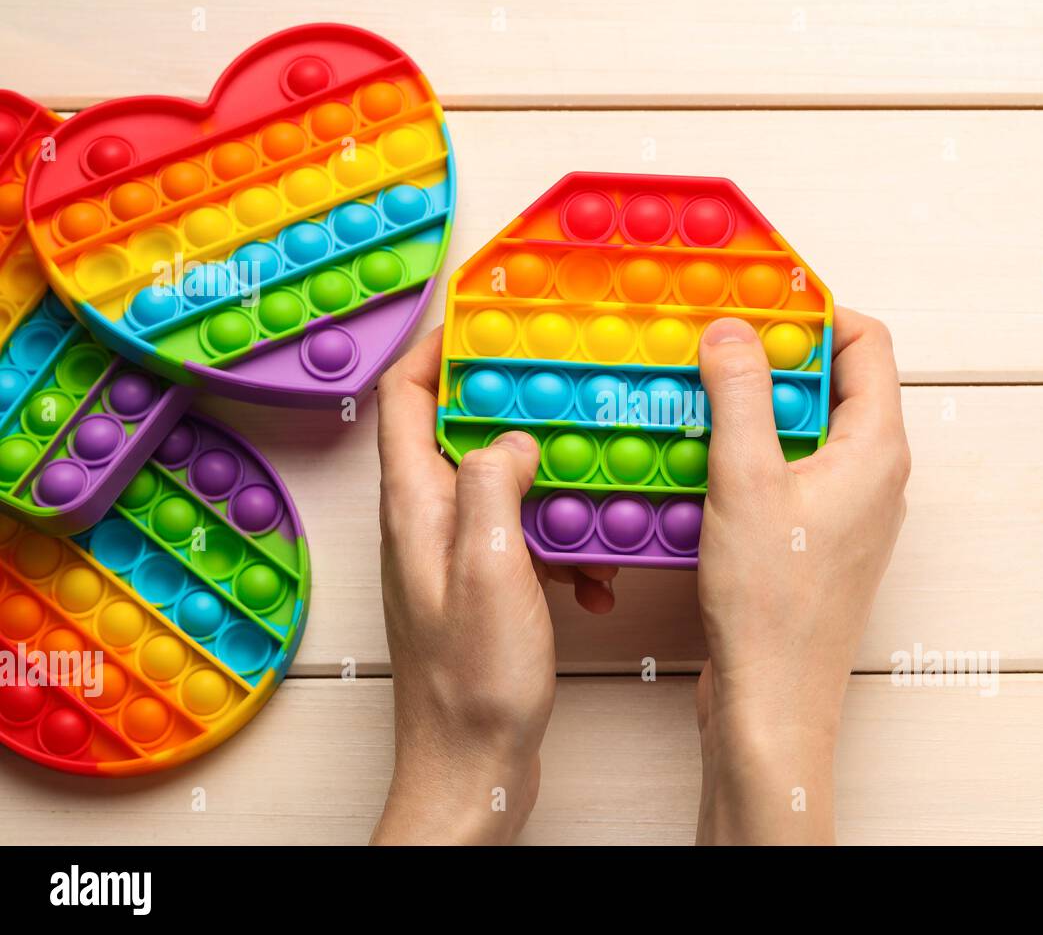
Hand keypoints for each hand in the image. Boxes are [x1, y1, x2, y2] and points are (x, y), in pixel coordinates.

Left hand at [370, 327, 617, 844]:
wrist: (472, 771)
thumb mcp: (490, 569)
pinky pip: (522, 539)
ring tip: (593, 501)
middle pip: (459, 431)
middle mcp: (425, 524)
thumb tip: (509, 439)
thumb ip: (491, 487)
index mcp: (414, 507)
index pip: (405, 396)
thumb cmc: (473, 686)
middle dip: (515, 408)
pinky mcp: (483, 590)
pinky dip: (560, 543)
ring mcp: (453, 557)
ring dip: (550, 485)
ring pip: (501, 486)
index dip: (438, 347)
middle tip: (565, 392)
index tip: (485, 315)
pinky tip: (593, 575)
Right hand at [693, 309, 909, 843]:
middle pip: (834, 382)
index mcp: (877, 449)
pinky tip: (700, 460)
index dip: (813, 311)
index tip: (756, 301)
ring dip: (755, 408)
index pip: (867, 342)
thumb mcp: (744, 480)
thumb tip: (732, 329)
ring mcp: (848, 510)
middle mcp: (874, 475)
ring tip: (697, 398)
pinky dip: (751, 453)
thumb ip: (739, 393)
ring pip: (806, 429)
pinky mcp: (818, 540)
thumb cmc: (771, 605)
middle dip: (772, 358)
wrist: (773, 703)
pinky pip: (790, 472)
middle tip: (712, 346)